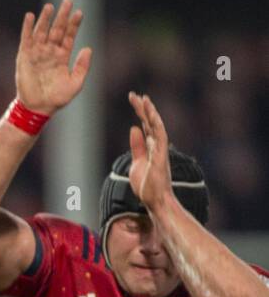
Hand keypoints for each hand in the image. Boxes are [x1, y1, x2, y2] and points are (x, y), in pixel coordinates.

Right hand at [16, 0, 91, 115]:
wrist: (38, 108)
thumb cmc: (57, 98)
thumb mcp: (75, 83)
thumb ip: (82, 66)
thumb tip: (88, 49)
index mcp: (62, 56)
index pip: (69, 36)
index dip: (74, 24)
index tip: (79, 13)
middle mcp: (50, 52)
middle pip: (57, 29)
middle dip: (62, 16)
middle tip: (68, 1)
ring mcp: (37, 53)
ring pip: (42, 31)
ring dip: (46, 18)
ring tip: (50, 6)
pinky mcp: (24, 57)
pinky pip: (26, 39)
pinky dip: (28, 28)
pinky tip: (30, 16)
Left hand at [128, 91, 172, 209]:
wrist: (156, 201)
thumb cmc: (147, 185)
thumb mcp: (137, 163)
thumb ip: (137, 146)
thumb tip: (134, 128)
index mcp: (151, 147)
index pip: (145, 125)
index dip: (140, 112)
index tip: (134, 99)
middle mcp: (158, 146)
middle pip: (150, 123)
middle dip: (143, 108)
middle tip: (134, 95)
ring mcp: (160, 151)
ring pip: (157, 127)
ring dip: (151, 113)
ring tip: (144, 99)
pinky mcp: (161, 158)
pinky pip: (160, 139)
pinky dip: (156, 127)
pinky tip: (151, 116)